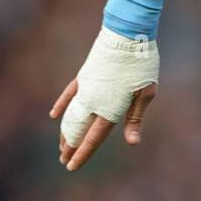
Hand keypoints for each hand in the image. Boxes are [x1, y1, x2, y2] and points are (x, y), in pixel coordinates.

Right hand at [49, 28, 159, 170]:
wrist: (127, 34)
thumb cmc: (141, 63)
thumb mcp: (146, 92)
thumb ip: (135, 118)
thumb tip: (132, 143)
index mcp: (110, 108)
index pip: (93, 138)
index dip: (83, 154)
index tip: (71, 167)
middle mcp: (94, 101)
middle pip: (78, 129)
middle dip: (71, 146)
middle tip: (63, 160)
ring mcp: (87, 88)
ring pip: (71, 115)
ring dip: (65, 131)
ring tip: (61, 145)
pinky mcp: (84, 75)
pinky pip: (69, 94)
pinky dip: (62, 105)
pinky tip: (55, 115)